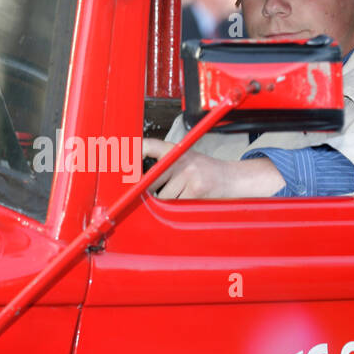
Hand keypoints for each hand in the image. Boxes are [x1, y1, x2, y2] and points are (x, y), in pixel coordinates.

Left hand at [142, 138, 285, 198]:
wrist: (229, 178)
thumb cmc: (202, 170)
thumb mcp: (182, 158)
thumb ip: (161, 164)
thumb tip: (133, 179)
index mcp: (174, 150)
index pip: (148, 146)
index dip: (134, 152)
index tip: (124, 162)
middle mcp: (181, 160)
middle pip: (151, 181)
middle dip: (151, 190)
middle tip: (156, 190)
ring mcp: (188, 175)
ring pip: (163, 197)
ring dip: (167, 202)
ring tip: (180, 193)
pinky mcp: (196, 190)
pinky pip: (176, 205)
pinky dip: (178, 207)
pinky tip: (188, 199)